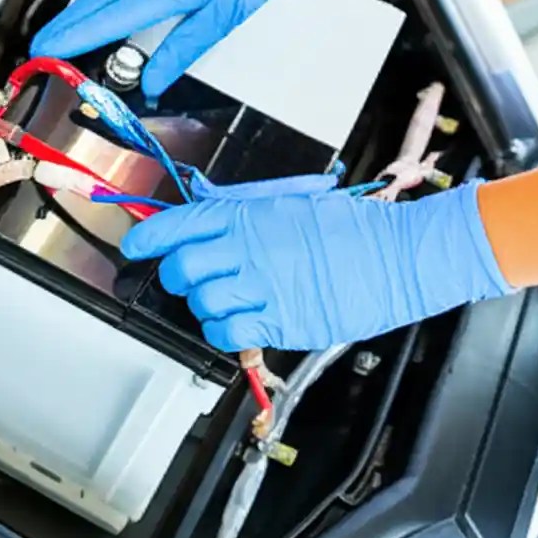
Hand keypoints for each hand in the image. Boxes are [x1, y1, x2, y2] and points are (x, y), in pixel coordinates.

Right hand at [30, 0, 375, 98]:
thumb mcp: (221, 21)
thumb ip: (181, 53)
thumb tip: (152, 81)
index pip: (108, 18)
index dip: (73, 37)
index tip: (47, 52)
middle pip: (93, 0)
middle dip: (64, 28)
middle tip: (41, 51)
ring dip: (81, 12)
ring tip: (63, 39)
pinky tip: (97, 11)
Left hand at [120, 177, 511, 350]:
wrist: (401, 256)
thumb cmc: (352, 229)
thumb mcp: (290, 205)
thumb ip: (243, 215)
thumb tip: (202, 220)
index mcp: (249, 215)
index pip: (177, 224)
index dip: (147, 237)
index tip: (135, 245)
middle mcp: (250, 249)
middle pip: (181, 268)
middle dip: (177, 275)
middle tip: (189, 277)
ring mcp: (265, 287)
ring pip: (201, 303)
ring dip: (204, 305)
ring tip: (226, 299)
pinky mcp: (283, 321)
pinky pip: (227, 333)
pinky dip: (223, 332)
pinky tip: (237, 323)